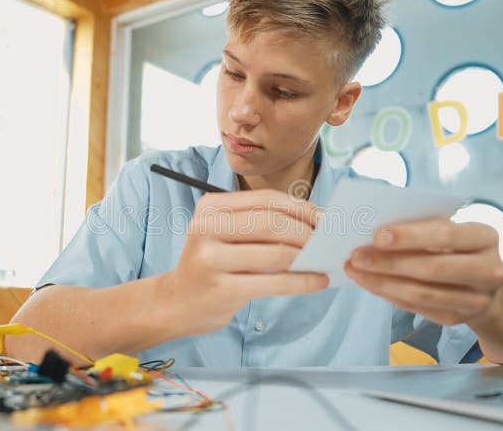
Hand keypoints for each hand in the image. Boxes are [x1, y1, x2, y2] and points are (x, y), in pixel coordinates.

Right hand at [164, 189, 327, 335]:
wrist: (176, 303)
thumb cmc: (212, 266)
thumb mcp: (226, 235)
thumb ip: (261, 225)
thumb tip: (314, 225)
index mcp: (211, 207)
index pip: (266, 199)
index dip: (301, 207)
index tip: (325, 219)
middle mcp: (206, 227)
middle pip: (271, 223)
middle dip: (306, 232)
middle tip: (326, 243)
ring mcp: (210, 258)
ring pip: (275, 253)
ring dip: (307, 258)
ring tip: (324, 262)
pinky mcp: (220, 288)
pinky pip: (272, 283)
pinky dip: (302, 282)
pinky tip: (318, 282)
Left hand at [344, 219, 502, 326]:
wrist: (488, 287)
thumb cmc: (459, 249)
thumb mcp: (452, 232)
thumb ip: (423, 229)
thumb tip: (375, 232)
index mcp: (485, 237)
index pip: (446, 235)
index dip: (410, 236)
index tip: (377, 235)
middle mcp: (488, 270)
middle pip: (432, 268)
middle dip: (389, 262)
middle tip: (356, 256)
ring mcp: (476, 299)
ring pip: (422, 293)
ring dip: (382, 282)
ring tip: (355, 270)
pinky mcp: (458, 319)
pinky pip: (417, 307)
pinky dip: (388, 294)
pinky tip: (368, 283)